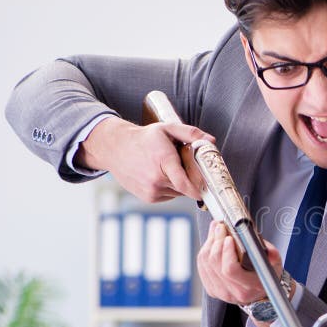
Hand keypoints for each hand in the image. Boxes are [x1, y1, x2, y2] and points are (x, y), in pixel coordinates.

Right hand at [76, 116, 213, 202]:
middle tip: (183, 165)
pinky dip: (170, 188)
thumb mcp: (168, 129)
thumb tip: (211, 140)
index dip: (197, 189)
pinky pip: (168, 196)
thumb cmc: (144, 138)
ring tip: (167, 168)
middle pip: (185, 187)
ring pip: (178, 192)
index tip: (205, 190)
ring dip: (179, 183)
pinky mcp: (148, 198)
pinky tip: (160, 175)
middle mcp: (156, 179)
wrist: (116, 148)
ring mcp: (151, 190)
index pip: (183, 183)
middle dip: (190, 178)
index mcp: (163, 161)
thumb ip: (191, 133)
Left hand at [197, 221, 288, 326]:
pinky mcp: (212, 289)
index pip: (230, 270)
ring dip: (209, 244)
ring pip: (206, 264)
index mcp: (250, 287)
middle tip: (220, 227)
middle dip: (216, 241)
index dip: (226, 252)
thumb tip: (256, 241)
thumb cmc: (267, 275)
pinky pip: (202, 267)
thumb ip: (270, 253)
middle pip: (215, 264)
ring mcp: (220, 292)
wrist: (261, 292)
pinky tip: (211, 243)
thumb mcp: (276, 263)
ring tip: (216, 231)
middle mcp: (233, 293)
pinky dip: (204, 252)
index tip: (229, 238)